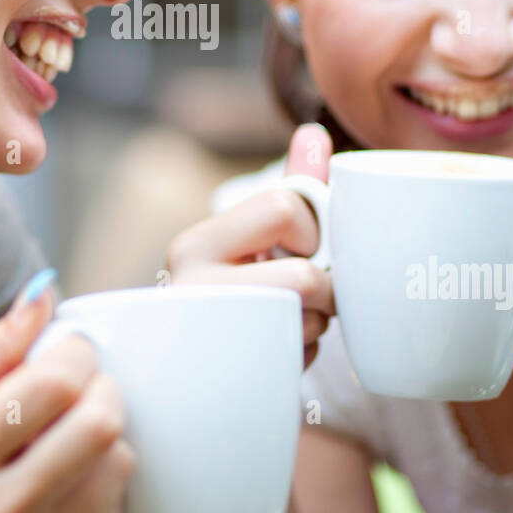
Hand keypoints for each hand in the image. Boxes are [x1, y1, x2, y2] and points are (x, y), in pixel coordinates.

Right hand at [0, 279, 134, 512]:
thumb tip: (41, 294)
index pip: (54, 384)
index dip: (75, 352)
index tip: (65, 350)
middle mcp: (1, 505)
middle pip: (98, 422)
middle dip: (99, 386)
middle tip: (77, 384)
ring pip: (117, 456)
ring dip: (103, 429)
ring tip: (69, 430)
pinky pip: (120, 489)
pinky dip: (106, 467)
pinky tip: (75, 467)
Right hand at [166, 123, 335, 368]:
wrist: (205, 379)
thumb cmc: (244, 291)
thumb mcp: (261, 238)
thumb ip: (293, 187)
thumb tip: (314, 132)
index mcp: (193, 245)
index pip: (282, 207)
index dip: (308, 230)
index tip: (296, 250)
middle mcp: (190, 293)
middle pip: (304, 276)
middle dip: (323, 288)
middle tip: (304, 296)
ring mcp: (212, 342)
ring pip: (311, 319)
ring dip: (317, 323)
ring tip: (289, 324)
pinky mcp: (236, 380)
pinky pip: (305, 359)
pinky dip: (308, 355)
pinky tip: (282, 353)